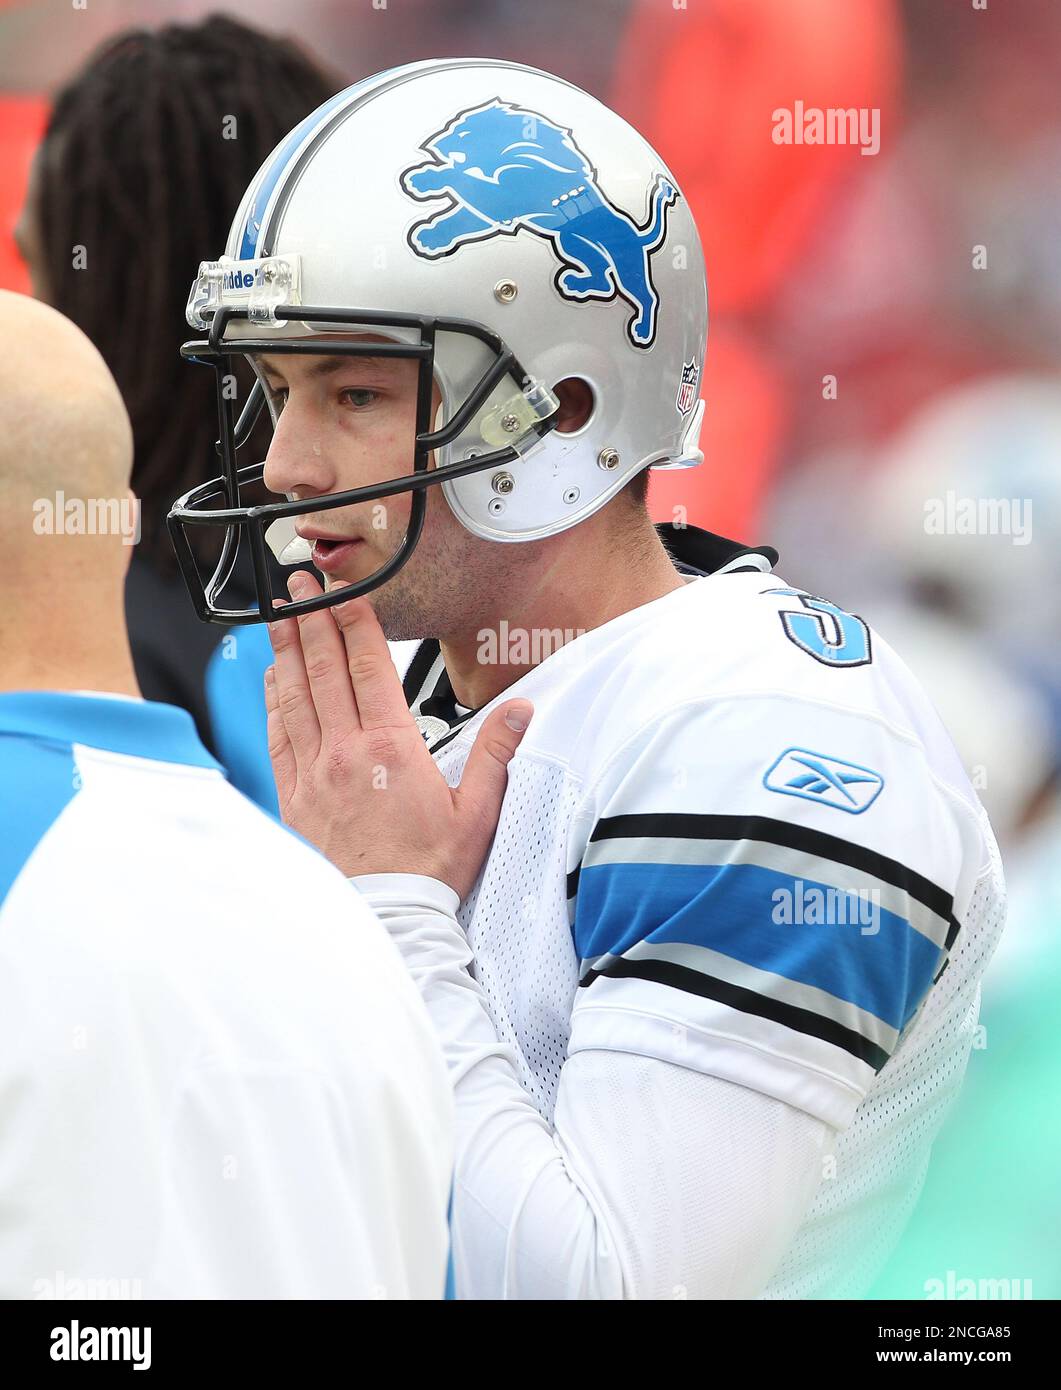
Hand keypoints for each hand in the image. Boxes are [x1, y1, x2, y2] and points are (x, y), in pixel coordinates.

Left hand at [264, 572, 531, 900]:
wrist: (386, 918)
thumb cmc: (431, 868)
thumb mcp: (478, 811)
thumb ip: (496, 753)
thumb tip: (520, 709)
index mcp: (393, 748)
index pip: (369, 667)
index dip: (353, 622)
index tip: (342, 590)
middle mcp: (346, 752)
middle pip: (324, 669)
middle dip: (311, 620)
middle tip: (298, 584)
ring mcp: (314, 772)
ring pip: (294, 695)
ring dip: (285, 649)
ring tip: (278, 614)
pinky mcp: (294, 795)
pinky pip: (278, 735)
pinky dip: (272, 699)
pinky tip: (271, 677)